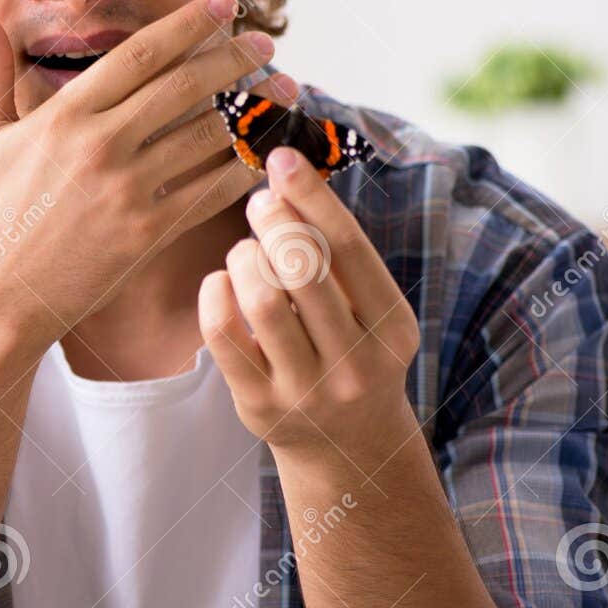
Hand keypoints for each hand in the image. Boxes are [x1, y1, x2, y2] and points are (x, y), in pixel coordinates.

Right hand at [0, 0, 294, 353]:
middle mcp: (100, 146)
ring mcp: (127, 191)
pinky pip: (210, 192)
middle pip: (184, 87)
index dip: (188, 24)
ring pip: (207, 136)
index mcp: (65, 115)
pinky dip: (244, 169)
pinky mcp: (147, 232)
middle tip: (264, 44)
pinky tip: (268, 153)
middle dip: (232, 58)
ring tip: (282, 92)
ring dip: (252, 110)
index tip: (223, 4)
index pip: (140, 54)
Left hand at [198, 146, 421, 464]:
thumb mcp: (366, 309)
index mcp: (391, 327)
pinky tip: (223, 282)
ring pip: (260, 300)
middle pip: (302, 269)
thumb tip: (291, 174)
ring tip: (245, 250)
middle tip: (258, 202)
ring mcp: (306, 390)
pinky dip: (216, 294)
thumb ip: (336, 254)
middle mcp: (355, 363)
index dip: (311, 196)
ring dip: (244, 258)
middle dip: (273, 222)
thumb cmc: (349, 351)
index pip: (348, 248)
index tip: (282, 157)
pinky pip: (223, 334)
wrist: (347, 450)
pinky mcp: (258, 406)